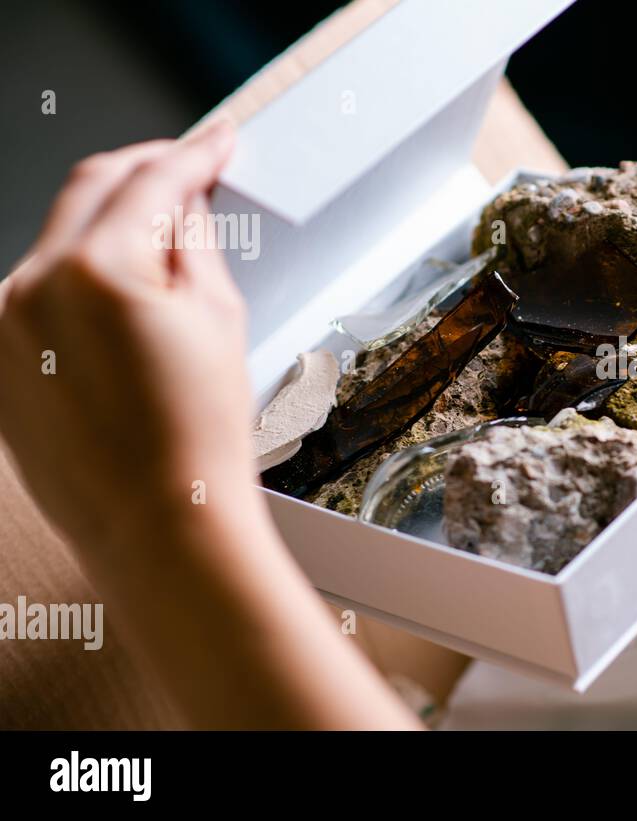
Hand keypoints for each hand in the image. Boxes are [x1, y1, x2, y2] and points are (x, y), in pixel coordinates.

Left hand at [0, 129, 419, 728]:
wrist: (159, 522)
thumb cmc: (197, 438)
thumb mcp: (218, 319)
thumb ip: (195, 242)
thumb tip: (185, 202)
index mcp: (96, 269)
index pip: (149, 180)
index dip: (193, 154)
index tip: (216, 142)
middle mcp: (31, 286)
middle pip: (90, 189)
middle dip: (145, 172)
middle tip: (192, 171)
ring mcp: (2, 323)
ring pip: (60, 236)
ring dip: (110, 223)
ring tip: (165, 244)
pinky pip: (37, 288)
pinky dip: (79, 274)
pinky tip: (124, 295)